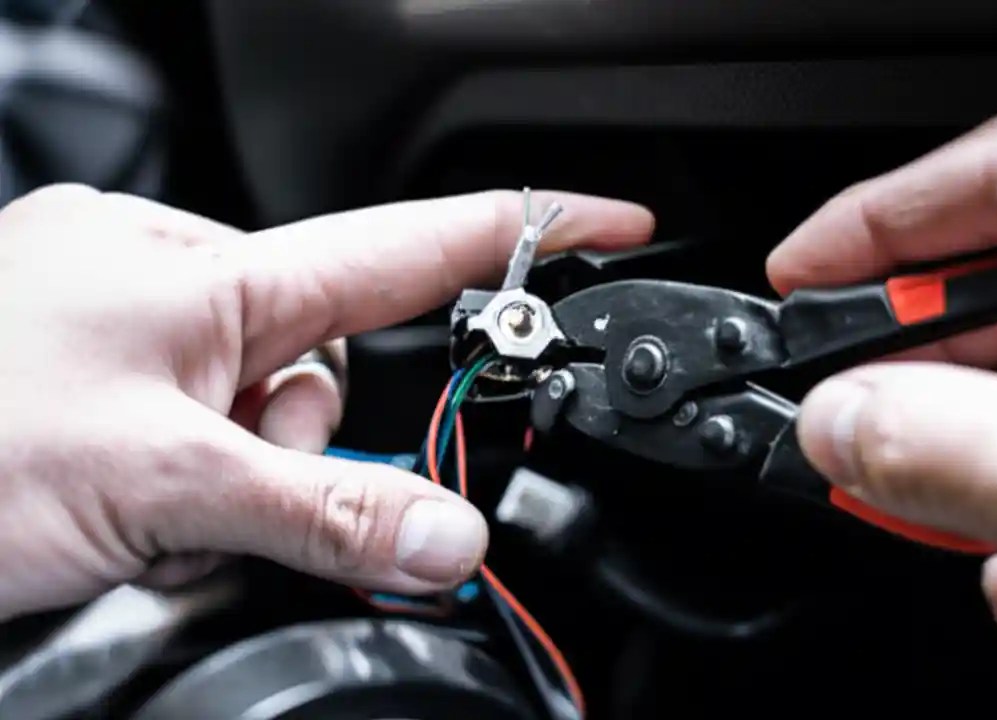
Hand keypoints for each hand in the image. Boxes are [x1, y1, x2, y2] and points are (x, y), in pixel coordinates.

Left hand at [0, 184, 653, 620]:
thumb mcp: (162, 488)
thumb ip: (325, 511)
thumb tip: (449, 539)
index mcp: (207, 272)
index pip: (412, 245)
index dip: (527, 235)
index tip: (614, 225)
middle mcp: (171, 279)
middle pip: (331, 367)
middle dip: (304, 451)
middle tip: (223, 509)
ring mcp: (125, 322)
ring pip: (263, 410)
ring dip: (236, 479)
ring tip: (147, 518)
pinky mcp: (93, 367)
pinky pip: (200, 422)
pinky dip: (191, 479)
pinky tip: (123, 508)